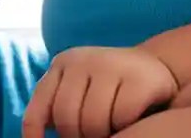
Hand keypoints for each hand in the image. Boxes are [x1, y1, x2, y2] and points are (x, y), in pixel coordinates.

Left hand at [22, 46, 178, 137]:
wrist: (156, 69)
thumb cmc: (110, 90)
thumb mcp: (79, 91)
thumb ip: (58, 108)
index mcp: (61, 65)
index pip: (37, 110)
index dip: (34, 136)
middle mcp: (81, 60)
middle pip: (65, 119)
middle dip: (77, 137)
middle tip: (93, 135)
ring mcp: (110, 66)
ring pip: (92, 121)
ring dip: (102, 134)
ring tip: (111, 128)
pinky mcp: (138, 79)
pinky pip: (120, 117)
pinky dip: (124, 125)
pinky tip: (130, 120)